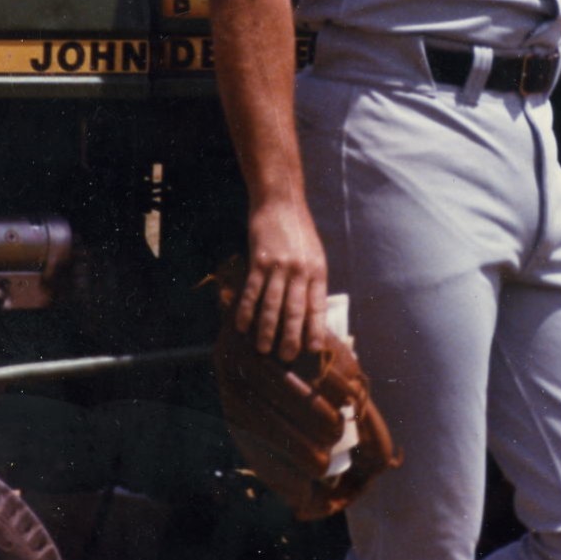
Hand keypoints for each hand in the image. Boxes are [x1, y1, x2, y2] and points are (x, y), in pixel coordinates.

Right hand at [237, 195, 328, 360]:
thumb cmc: (298, 231)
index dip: (315, 330)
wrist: (280, 201)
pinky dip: (247, 311)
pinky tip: (242, 326)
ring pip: (273, 305)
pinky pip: (252, 291)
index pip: (317, 307)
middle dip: (290, 337)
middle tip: (285, 358)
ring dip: (267, 330)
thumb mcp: (314, 255)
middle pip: (295, 311)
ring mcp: (279, 266)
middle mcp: (300, 271)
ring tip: (263, 349)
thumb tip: (310, 314)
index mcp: (318, 271)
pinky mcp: (260, 261)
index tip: (313, 350)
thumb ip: (312, 282)